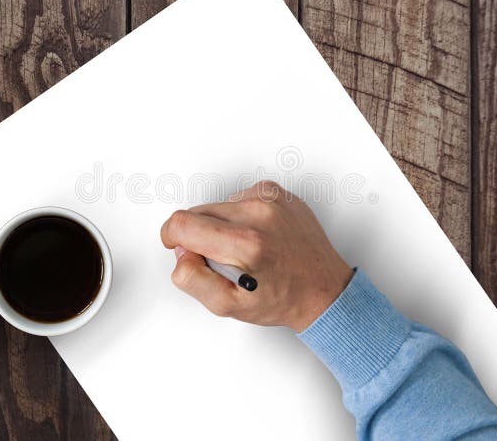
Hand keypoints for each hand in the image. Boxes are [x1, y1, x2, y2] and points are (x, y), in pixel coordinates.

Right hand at [160, 180, 352, 331]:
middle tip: (226, 261)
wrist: (323, 288)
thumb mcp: (228, 305)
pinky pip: (238, 199)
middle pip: (197, 213)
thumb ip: (193, 279)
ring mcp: (270, 199)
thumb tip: (181, 253)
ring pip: (217, 205)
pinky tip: (256, 235)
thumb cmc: (282, 298)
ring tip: (245, 250)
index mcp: (246, 244)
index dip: (173, 238)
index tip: (180, 248)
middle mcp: (259, 215)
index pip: (182, 224)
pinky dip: (239, 216)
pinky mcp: (276, 192)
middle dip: (201, 237)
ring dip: (221, 226)